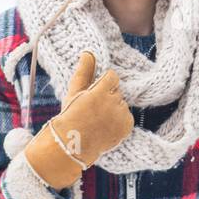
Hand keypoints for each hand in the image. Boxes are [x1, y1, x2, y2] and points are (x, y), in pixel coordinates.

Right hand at [24, 51, 134, 189]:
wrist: (73, 145)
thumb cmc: (71, 116)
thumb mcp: (74, 92)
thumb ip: (84, 72)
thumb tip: (88, 53)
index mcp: (101, 91)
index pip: (112, 76)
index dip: (103, 84)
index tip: (95, 93)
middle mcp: (114, 102)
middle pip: (117, 91)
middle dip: (108, 97)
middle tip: (93, 109)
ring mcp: (122, 115)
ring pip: (121, 104)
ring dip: (114, 109)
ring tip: (99, 120)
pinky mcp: (127, 126)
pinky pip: (127, 117)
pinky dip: (119, 121)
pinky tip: (106, 126)